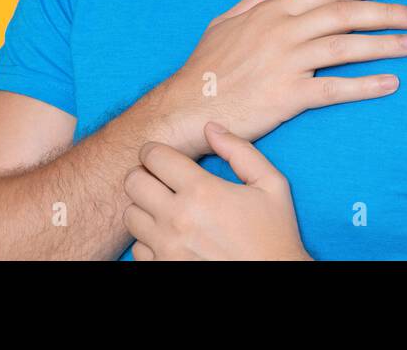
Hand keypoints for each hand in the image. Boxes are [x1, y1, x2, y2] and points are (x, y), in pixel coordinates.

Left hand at [123, 121, 312, 259]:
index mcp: (202, 191)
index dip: (155, 151)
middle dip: (145, 175)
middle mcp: (178, 219)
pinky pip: (137, 248)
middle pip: (133, 182)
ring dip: (144, 207)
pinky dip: (148, 240)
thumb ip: (240, 151)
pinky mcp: (164, 270)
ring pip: (131, 215)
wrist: (276, 278)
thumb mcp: (271, 185)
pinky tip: (170, 236)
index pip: (153, 156)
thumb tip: (210, 128)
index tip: (164, 157)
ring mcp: (167, 249)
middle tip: (161, 180)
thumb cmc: (275, 235)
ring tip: (166, 208)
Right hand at [159, 0, 406, 156]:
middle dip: (385, 11)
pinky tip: (389, 83)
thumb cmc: (206, 66)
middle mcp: (281, 31)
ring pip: (344, 47)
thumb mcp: (227, 20)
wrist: (185, 107)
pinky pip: (334, 89)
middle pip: (344, 14)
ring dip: (384, 44)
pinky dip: (365, 85)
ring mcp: (284, 63)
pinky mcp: (287, 96)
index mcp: (271, 11)